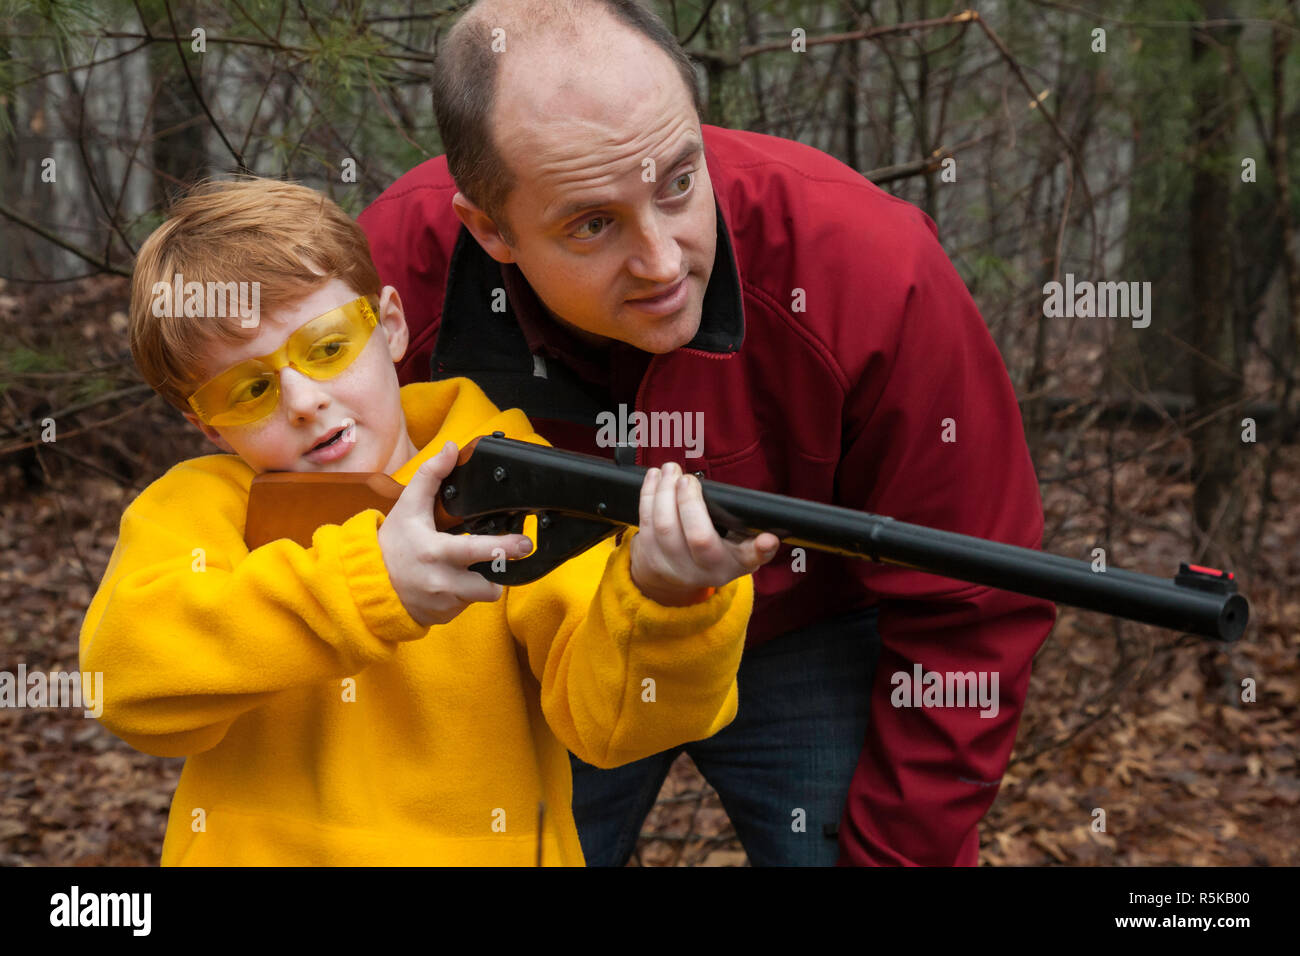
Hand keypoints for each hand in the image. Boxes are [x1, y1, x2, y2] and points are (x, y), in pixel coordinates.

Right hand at [377, 441, 532, 626]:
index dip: (504, 549)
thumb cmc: (392, 544)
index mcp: (436, 553)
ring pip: (481, 595)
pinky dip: (464, 595)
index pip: (477, 552)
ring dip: (479, 583)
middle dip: (498, 573)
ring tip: (463, 568)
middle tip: (502, 558)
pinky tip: (449, 583)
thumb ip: (431, 476)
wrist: (369, 585)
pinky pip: (467, 605)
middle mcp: (442, 582)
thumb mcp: (408, 507)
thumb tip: (451, 449)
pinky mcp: (444, 616)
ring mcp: (443, 603)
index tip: (524, 544)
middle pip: (490, 586)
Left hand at [629, 461, 779, 605]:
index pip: (749, 559)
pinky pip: (645, 521)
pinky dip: (648, 494)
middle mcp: (702, 570)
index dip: (761, 550)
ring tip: (670, 470)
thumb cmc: (712, 553)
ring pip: (665, 527)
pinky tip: (655, 477)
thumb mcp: (737, 552)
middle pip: (698, 537)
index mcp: (730, 565)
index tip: (767, 538)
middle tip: (687, 479)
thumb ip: (754, 544)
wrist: (674, 574)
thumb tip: (770, 538)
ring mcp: (673, 565)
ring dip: (665, 492)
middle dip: (691, 502)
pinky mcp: (649, 555)